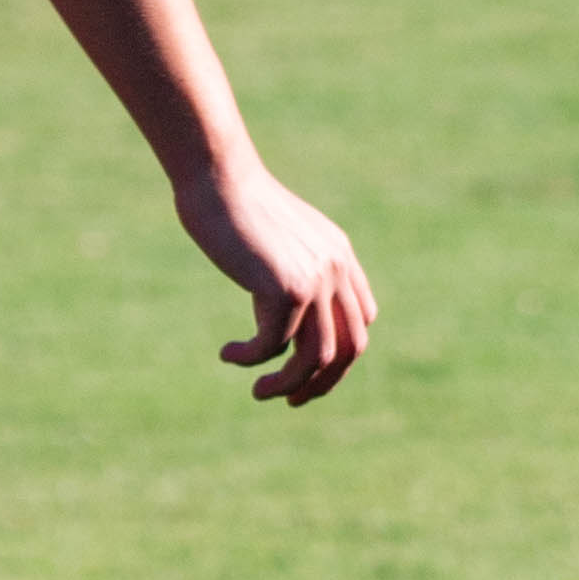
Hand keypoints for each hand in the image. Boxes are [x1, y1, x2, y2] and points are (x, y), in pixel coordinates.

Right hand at [174, 149, 373, 403]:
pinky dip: (250, 358)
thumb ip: (291, 268)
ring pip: (315, 357)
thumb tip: (285, 307)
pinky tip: (228, 353)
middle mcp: (336, 269)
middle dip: (322, 382)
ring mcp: (316, 280)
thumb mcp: (277, 239)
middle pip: (348, 347)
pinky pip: (272, 345)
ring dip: (288, 385)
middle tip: (291, 400)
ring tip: (259, 392)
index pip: (360, 320)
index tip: (306, 369)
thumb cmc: (235, 205)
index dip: (339, 354)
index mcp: (339, 255)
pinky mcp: (287, 289)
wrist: (218, 179)